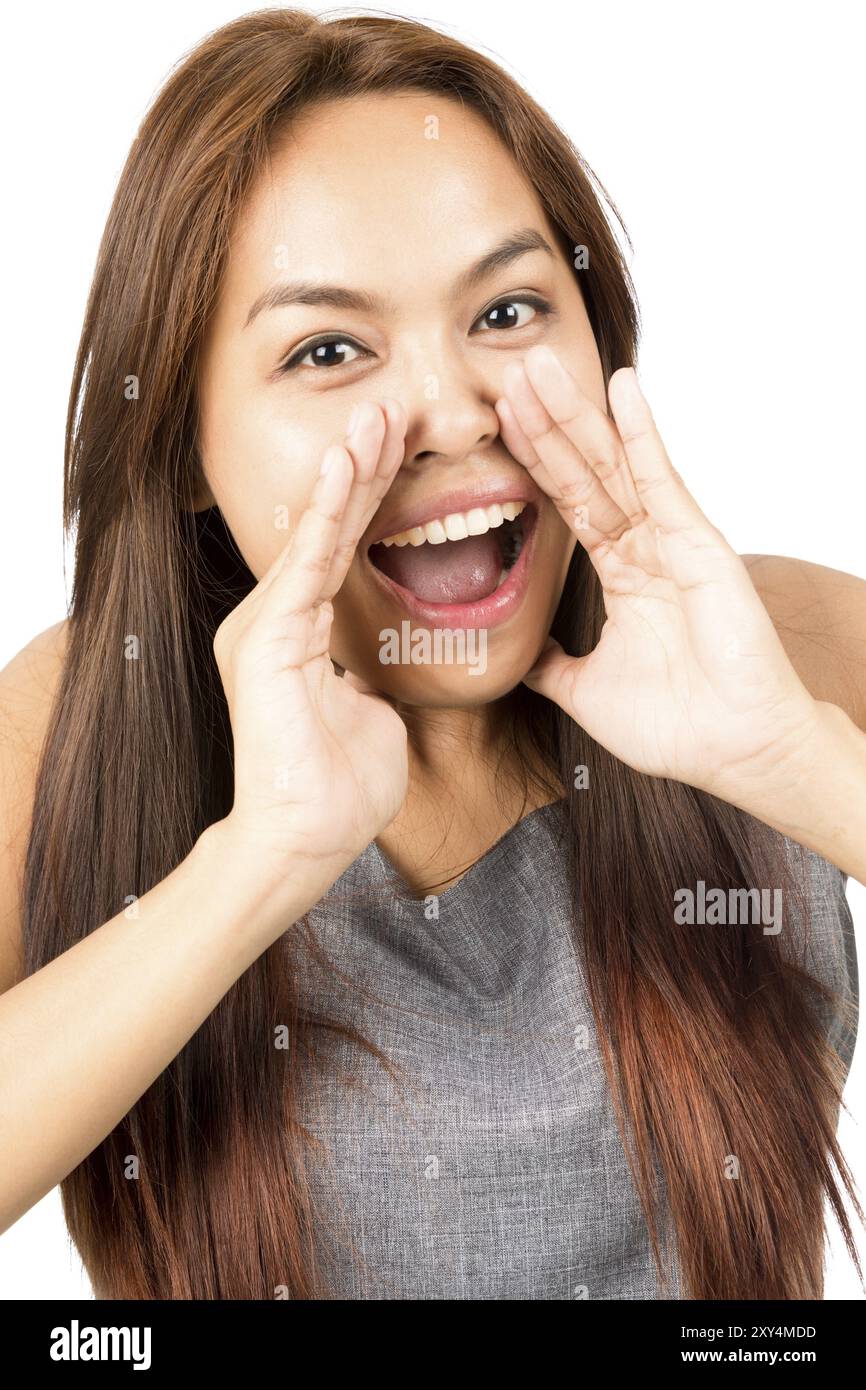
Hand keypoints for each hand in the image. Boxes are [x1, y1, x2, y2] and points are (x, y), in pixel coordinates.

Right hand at [212, 399, 409, 887]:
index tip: (403, 447)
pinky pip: (307, 566)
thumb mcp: (372, 711)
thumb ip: (370, 672)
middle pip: (330, 528)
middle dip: (364, 466)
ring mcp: (266, 626)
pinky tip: (346, 466)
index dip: (374, 497)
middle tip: (392, 407)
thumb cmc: (342, 789)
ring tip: (378, 415)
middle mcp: (277, 618)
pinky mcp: (266, 640)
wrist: (304, 841)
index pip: (345, 548)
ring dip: (350, 473)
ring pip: (317, 534)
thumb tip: (382, 661)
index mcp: (301, 632)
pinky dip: (328, 515)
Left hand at [495, 345, 821, 803]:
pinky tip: (620, 387)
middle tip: (509, 371)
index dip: (534, 462)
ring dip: (575, 414)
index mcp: (621, 574)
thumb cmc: (676, 725)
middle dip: (545, 423)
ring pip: (612, 464)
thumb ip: (551, 667)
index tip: (499, 423)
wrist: (731, 750)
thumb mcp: (585, 691)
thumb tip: (520, 659)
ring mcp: (671, 539)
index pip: (568, 503)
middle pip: (584, 470)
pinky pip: (660, 477)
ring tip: (540, 366)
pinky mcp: (697, 541)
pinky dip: (640, 431)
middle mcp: (644, 546)